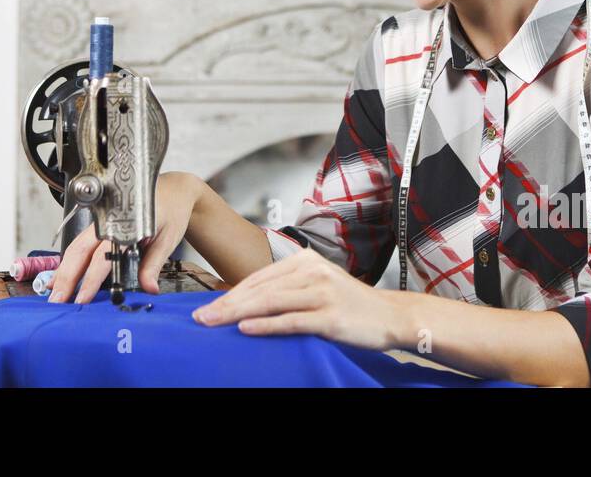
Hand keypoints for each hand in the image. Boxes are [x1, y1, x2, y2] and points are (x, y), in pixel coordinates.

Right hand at [47, 171, 201, 302]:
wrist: (173, 190)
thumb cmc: (171, 210)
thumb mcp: (168, 238)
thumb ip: (154, 264)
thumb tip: (149, 289)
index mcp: (125, 224)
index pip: (103, 257)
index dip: (90, 280)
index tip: (81, 299)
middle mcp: (108, 221)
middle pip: (80, 251)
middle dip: (66, 278)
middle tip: (57, 302)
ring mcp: (101, 222)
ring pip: (76, 247)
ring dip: (63, 271)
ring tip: (54, 294)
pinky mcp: (100, 225)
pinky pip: (80, 244)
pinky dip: (69, 262)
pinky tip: (60, 277)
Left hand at [190, 246, 406, 351]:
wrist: (389, 316)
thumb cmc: (349, 304)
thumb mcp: (317, 285)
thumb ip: (287, 288)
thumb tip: (246, 303)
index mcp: (305, 260)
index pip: (259, 278)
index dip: (230, 293)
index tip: (207, 308)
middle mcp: (312, 271)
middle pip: (260, 289)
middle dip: (226, 304)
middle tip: (201, 318)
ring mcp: (322, 292)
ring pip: (271, 302)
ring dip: (237, 314)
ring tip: (214, 323)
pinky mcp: (330, 316)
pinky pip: (291, 320)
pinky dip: (266, 325)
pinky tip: (246, 329)